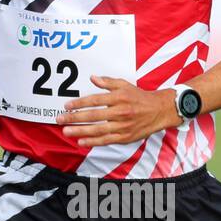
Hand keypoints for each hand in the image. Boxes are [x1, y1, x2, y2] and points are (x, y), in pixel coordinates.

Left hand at [56, 76, 180, 146]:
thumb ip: (108, 82)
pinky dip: (93, 142)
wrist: (160, 111)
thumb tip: (92, 78)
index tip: (66, 106)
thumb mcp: (125, 85)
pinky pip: (106, 140)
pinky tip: (81, 142)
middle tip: (60, 119)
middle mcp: (120, 112)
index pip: (94, 100)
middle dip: (74, 118)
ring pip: (98, 130)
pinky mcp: (125, 137)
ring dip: (80, 131)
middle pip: (93, 116)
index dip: (79, 103)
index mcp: (119, 98)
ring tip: (66, 132)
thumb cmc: (140, 97)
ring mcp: (122, 126)